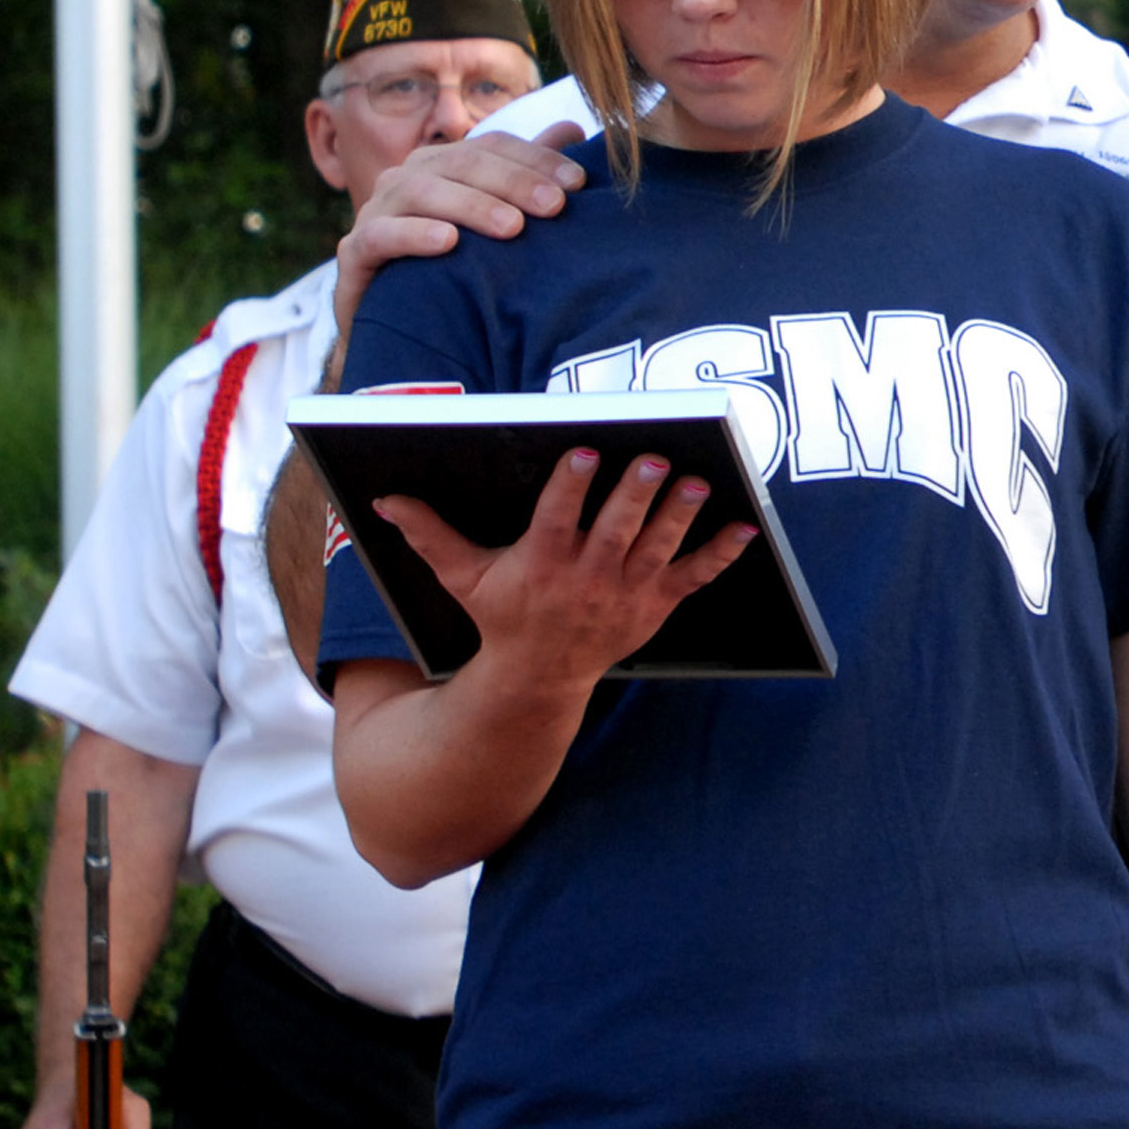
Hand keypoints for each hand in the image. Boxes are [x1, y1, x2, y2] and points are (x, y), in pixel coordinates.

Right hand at [333, 127, 586, 342]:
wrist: (402, 326)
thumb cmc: (457, 266)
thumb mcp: (496, 217)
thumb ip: (527, 173)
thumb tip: (574, 129)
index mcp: (442, 165)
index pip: (491, 146)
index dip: (535, 158)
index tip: (578, 182)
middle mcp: (406, 180)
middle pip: (460, 164)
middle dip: (512, 182)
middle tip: (555, 206)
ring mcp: (376, 213)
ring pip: (420, 193)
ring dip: (469, 205)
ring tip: (512, 227)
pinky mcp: (355, 253)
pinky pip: (380, 236)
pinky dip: (414, 235)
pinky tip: (448, 242)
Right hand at [373, 447, 754, 693]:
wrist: (538, 676)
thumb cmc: (500, 616)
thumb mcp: (462, 578)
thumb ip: (429, 536)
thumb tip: (382, 500)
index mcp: (542, 565)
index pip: (557, 519)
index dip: (571, 486)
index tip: (584, 452)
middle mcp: (587, 579)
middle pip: (615, 532)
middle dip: (634, 496)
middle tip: (652, 459)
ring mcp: (626, 594)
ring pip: (659, 550)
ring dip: (679, 516)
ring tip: (697, 482)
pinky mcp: (656, 605)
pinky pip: (694, 578)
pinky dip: (721, 555)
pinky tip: (746, 526)